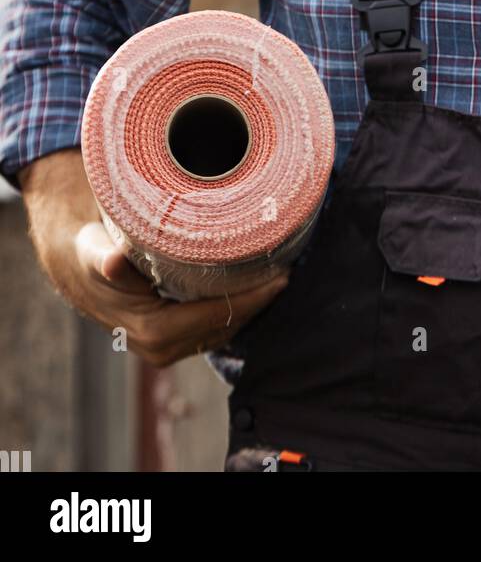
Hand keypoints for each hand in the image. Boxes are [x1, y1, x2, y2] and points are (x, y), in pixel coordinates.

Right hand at [19, 148, 288, 366]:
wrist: (77, 266)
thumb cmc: (91, 253)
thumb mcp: (95, 251)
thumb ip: (105, 258)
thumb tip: (113, 261)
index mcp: (154, 332)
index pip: (218, 317)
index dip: (252, 298)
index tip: (280, 275)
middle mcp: (164, 347)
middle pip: (227, 324)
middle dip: (258, 299)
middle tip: (286, 266)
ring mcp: (170, 346)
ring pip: (224, 327)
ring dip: (251, 303)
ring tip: (276, 271)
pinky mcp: (174, 337)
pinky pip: (214, 324)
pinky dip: (235, 305)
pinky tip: (253, 282)